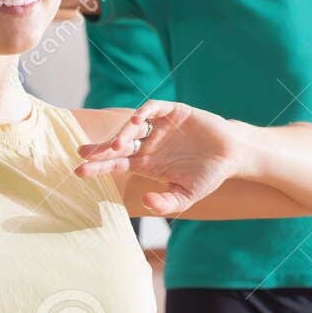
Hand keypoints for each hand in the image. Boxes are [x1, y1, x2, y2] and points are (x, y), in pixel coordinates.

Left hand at [75, 100, 238, 215]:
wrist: (232, 156)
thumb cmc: (207, 176)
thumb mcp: (186, 196)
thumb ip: (166, 204)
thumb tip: (145, 202)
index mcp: (147, 163)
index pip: (116, 164)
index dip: (98, 166)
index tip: (79, 171)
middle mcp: (149, 143)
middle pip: (118, 144)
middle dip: (100, 149)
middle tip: (84, 155)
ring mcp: (159, 126)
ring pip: (133, 127)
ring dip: (122, 134)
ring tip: (116, 146)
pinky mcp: (173, 112)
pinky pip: (153, 108)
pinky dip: (144, 112)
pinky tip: (136, 122)